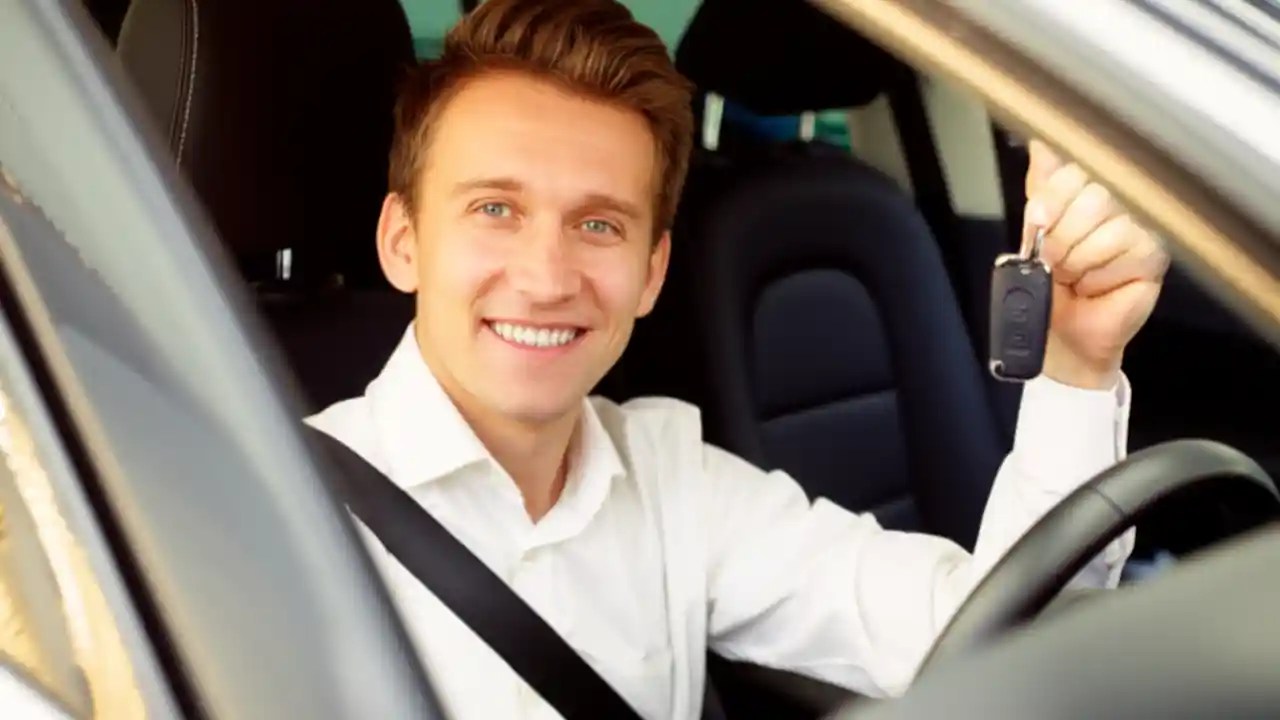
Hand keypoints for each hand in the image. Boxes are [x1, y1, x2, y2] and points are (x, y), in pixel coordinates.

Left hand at [1024, 140, 1169, 388]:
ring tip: (1076, 276)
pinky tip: (1097, 284)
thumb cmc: (1050, 284)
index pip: (1075, 170)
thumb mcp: (1034, 232)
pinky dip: (1100, 274)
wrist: (1061, 333)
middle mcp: (1119, 201)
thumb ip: (1041, 188)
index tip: (1038, 222)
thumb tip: (1041, 143)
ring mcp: (1142, 225)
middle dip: (1062, 235)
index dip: (1051, 198)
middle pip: (1094, 194)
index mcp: (1087, 190)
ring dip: (1079, 260)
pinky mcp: (1155, 254)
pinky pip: (1127, 250)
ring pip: (1109, 225)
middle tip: (1057, 261)